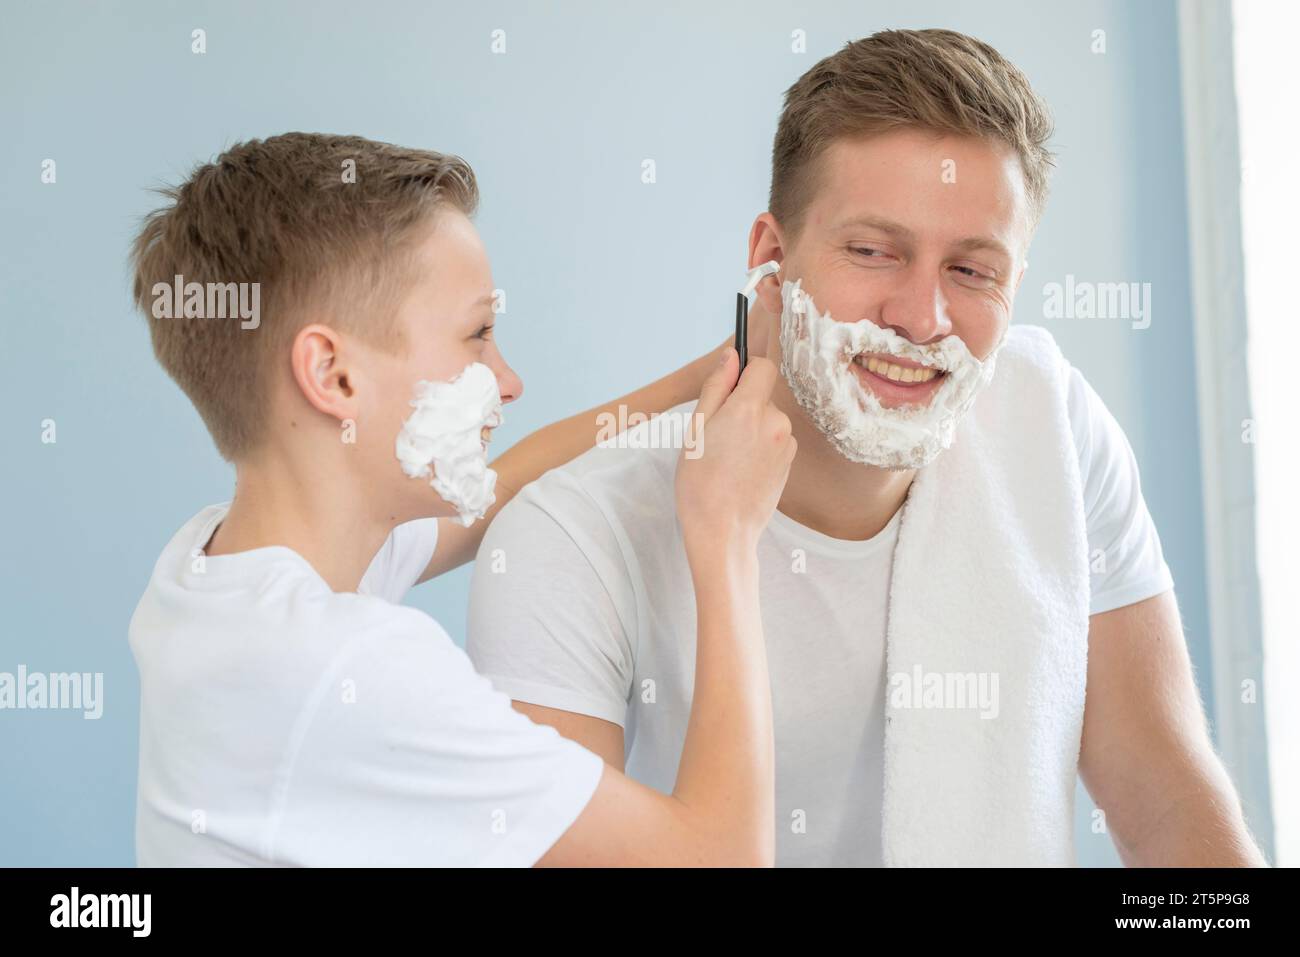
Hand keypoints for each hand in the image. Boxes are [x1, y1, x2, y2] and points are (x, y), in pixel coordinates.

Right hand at [675, 350, 795, 558]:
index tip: (729, 388)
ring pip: (768, 421)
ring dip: (750, 431)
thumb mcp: (696, 429)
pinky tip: (741, 471)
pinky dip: (759, 449)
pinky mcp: (790, 463)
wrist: (722, 532)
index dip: (745, 372)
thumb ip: (716, 387)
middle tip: (716, 438)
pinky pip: (774, 442)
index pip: (763, 366)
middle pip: (762, 397)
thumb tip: (730, 355)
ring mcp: (787, 444)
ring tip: (727, 460)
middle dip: (742, 408)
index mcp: (750, 409)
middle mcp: (776, 422)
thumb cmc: (700, 483)